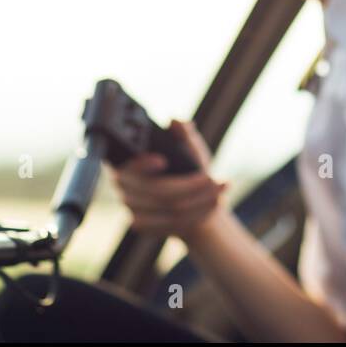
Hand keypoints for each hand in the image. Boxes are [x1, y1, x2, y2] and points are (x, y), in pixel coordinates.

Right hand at [107, 119, 228, 239]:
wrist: (189, 198)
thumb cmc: (186, 167)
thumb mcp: (189, 148)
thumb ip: (183, 134)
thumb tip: (177, 122)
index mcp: (128, 159)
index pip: (129, 164)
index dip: (143, 164)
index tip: (162, 160)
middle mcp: (123, 184)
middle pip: (157, 191)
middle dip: (192, 186)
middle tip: (215, 179)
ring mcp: (130, 206)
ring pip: (169, 210)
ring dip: (201, 201)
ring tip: (222, 189)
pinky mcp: (141, 224)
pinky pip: (171, 225)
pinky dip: (197, 215)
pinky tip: (214, 205)